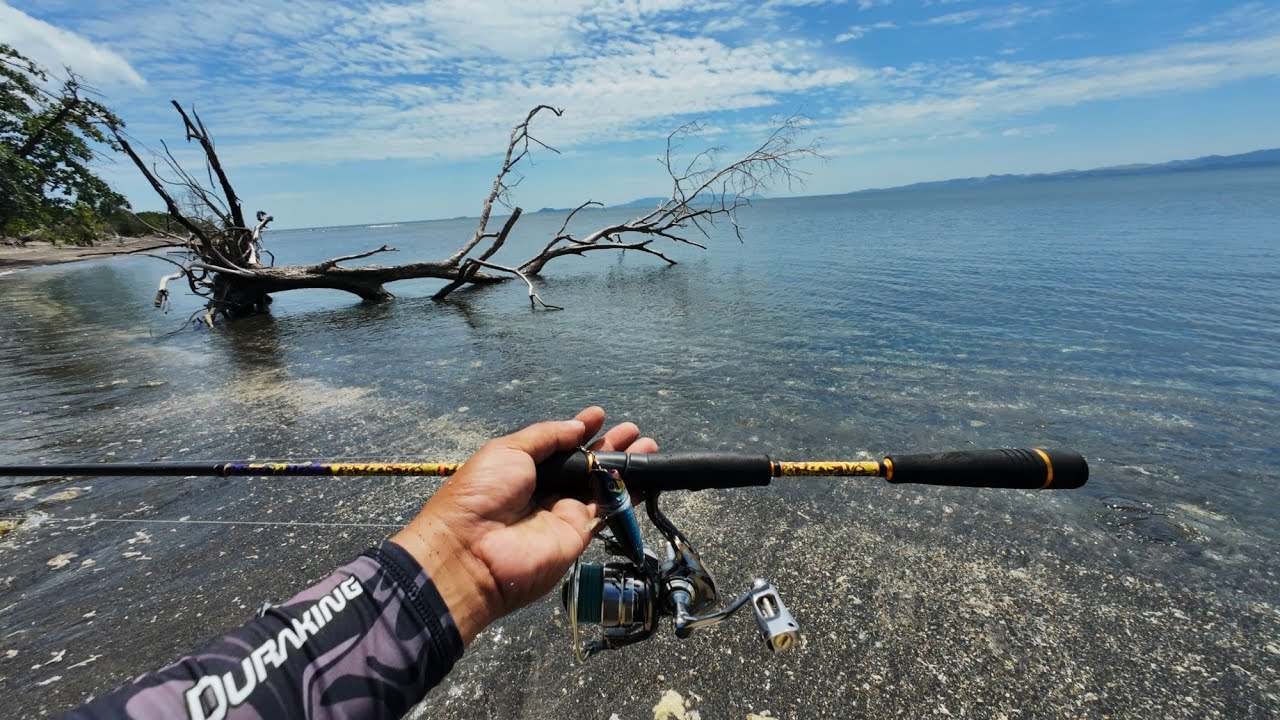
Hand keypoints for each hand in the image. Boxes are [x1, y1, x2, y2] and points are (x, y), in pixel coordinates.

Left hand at [390, 406, 657, 643]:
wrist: (472, 552)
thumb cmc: (482, 493)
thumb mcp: (508, 450)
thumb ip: (546, 436)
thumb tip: (577, 427)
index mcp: (523, 468)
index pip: (558, 446)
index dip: (579, 430)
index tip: (599, 415)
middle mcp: (545, 489)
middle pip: (584, 465)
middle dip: (608, 446)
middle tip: (632, 430)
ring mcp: (564, 512)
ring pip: (601, 484)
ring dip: (624, 465)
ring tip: (647, 446)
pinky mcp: (580, 533)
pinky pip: (607, 509)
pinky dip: (628, 492)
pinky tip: (644, 475)